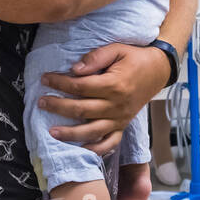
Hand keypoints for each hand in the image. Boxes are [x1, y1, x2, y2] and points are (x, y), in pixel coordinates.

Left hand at [38, 43, 170, 151]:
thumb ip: (96, 57)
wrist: (158, 70)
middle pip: (81, 109)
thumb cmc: (135, 58)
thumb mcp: (117, 49)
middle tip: (41, 102)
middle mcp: (116, 105)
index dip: (60, 83)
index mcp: (114, 85)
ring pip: (92, 131)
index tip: (45, 79)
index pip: (80, 86)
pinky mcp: (123, 126)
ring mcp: (120, 118)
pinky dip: (95, 150)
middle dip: (58, 107)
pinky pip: (109, 143)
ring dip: (70, 133)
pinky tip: (80, 149)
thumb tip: (75, 69)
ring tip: (52, 132)